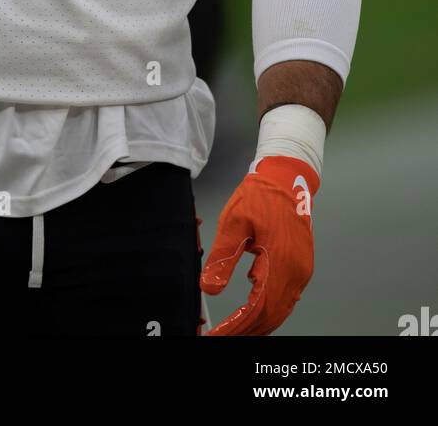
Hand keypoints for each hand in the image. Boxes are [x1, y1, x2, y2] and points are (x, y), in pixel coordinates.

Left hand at [200, 155, 318, 334]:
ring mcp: (302, 270)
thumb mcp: (234, 222)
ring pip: (281, 308)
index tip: (219, 333)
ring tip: (235, 327)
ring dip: (259, 321)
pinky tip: (251, 304)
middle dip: (247, 329)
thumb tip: (209, 288)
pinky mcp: (302, 266)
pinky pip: (285, 295)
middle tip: (224, 334)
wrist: (287, 177)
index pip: (258, 308)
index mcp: (281, 263)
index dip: (237, 326)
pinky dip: (268, 307)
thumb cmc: (261, 196)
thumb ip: (223, 258)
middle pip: (272, 315)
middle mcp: (297, 272)